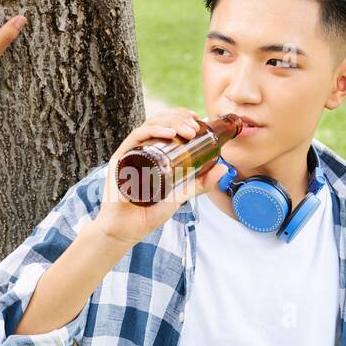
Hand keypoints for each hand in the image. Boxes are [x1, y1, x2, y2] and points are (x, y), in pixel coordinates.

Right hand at [93, 108, 223, 248]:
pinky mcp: (121, 158)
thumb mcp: (182, 194)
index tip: (197, 119)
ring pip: (149, 125)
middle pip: (159, 122)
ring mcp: (131, 152)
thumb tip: (224, 167)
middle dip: (179, 119)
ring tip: (188, 130)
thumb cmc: (150, 212)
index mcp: (153, 152)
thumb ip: (201, 183)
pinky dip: (153, 131)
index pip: (166, 125)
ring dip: (171, 123)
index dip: (181, 117)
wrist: (128, 229)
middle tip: (195, 127)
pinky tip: (169, 133)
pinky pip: (137, 137)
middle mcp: (141, 148)